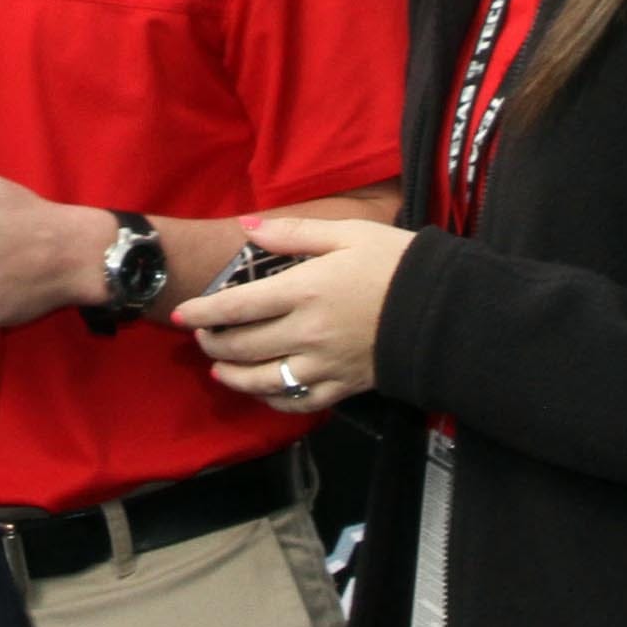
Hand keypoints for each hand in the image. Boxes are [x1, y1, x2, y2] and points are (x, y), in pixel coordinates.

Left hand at [173, 212, 414, 412]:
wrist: (444, 309)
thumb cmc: (394, 261)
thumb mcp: (346, 232)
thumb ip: (292, 232)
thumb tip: (247, 225)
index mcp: (304, 290)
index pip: (237, 306)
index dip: (203, 313)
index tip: (182, 314)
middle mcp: (307, 332)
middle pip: (243, 346)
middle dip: (213, 343)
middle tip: (201, 337)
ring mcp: (324, 364)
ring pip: (263, 380)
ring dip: (233, 376)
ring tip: (219, 368)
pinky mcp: (343, 386)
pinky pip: (297, 401)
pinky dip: (272, 398)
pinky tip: (262, 389)